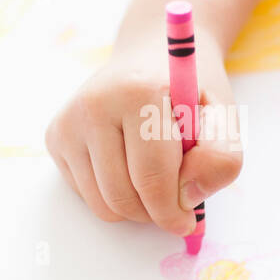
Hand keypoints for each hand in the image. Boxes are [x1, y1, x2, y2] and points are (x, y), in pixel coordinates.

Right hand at [44, 36, 242, 235]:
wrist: (151, 58)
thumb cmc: (190, 94)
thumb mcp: (223, 119)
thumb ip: (220, 159)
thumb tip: (185, 199)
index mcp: (138, 92)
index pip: (152, 178)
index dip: (173, 212)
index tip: (186, 221)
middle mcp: (94, 104)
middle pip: (122, 198)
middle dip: (154, 213)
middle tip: (175, 201)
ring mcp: (69, 121)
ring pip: (102, 205)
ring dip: (134, 208)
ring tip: (155, 178)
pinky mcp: (56, 136)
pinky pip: (87, 195)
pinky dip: (113, 194)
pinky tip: (128, 164)